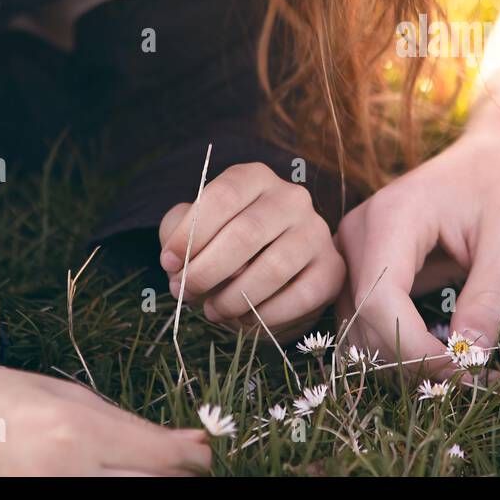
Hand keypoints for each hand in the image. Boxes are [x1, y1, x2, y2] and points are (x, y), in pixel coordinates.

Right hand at [0, 353, 211, 475]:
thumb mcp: (63, 392)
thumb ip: (126, 424)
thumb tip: (188, 447)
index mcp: (77, 433)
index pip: (167, 462)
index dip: (196, 460)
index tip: (201, 454)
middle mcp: (65, 477)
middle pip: (153, 492)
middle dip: (174, 479)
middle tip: (176, 468)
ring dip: (144, 489)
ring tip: (139, 472)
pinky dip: (109, 498)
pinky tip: (108, 481)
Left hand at [158, 162, 345, 335]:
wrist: (278, 270)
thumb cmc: (226, 245)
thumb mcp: (196, 228)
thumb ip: (179, 232)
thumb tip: (179, 264)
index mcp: (256, 179)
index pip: (223, 195)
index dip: (190, 232)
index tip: (168, 262)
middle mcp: (292, 198)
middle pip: (246, 233)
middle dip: (206, 270)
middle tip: (185, 292)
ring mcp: (317, 232)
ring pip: (274, 268)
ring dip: (233, 298)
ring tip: (212, 310)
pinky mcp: (332, 268)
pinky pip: (301, 296)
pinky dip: (265, 316)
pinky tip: (244, 320)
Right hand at [334, 118, 499, 377]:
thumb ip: (489, 300)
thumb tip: (471, 357)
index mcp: (393, 217)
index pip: (379, 302)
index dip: (415, 348)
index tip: (465, 368)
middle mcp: (358, 232)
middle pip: (363, 321)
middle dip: (414, 360)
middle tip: (473, 375)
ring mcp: (354, 249)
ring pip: (358, 329)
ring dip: (405, 359)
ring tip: (464, 365)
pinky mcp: (363, 264)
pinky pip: (366, 319)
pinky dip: (401, 345)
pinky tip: (444, 350)